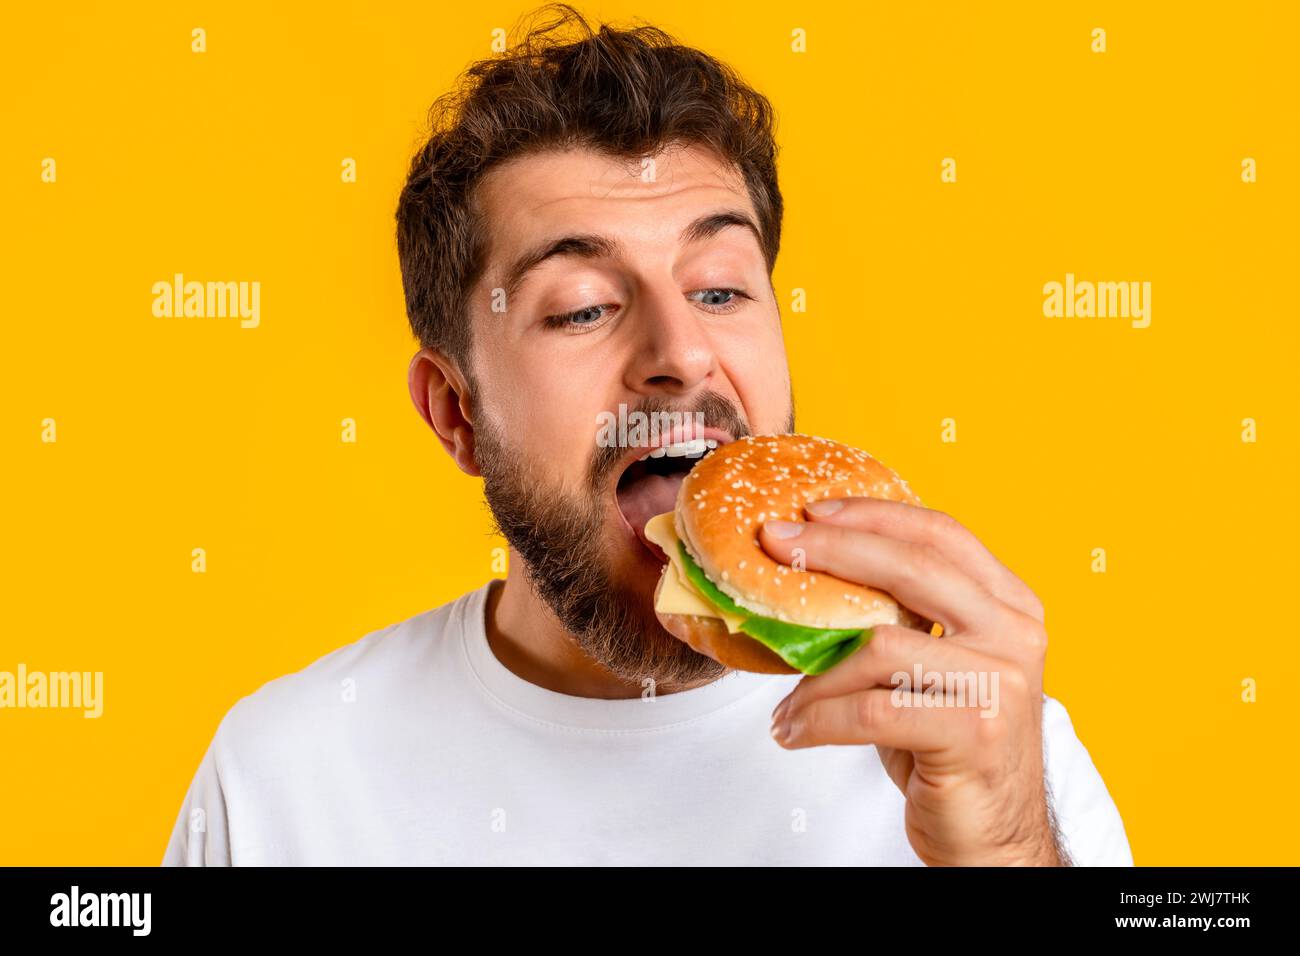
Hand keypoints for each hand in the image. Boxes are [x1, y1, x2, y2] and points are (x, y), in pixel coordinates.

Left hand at [760, 497, 1066, 865]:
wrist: (993, 836)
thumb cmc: (950, 747)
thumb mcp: (932, 666)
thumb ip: (901, 616)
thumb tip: (808, 571)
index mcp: (1009, 604)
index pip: (940, 534)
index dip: (874, 515)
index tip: (812, 511)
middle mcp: (1014, 632)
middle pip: (912, 568)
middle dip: (832, 551)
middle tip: (773, 548)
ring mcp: (1001, 680)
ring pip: (879, 647)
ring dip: (814, 676)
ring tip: (786, 704)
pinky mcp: (975, 730)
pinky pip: (872, 710)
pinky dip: (820, 719)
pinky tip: (794, 731)